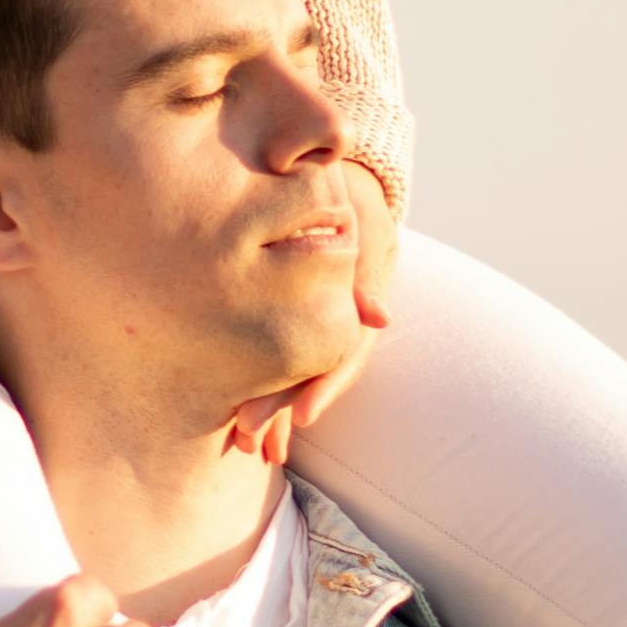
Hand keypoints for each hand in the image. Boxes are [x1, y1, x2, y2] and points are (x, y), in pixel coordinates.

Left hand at [232, 157, 401, 466]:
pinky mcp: (294, 312)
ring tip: (253, 448)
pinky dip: (270, 387)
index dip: (322, 384)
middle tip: (247, 437)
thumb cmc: (338, 193)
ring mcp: (317, 315)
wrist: (335, 178)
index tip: (303, 416)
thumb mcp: (357, 220)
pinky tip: (255, 424)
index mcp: (350, 296)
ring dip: (276, 409)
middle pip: (311, 369)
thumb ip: (361, 266)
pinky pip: (280, 353)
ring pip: (296, 369)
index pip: (342, 350)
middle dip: (281, 405)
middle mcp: (334, 314)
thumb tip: (378, 318)